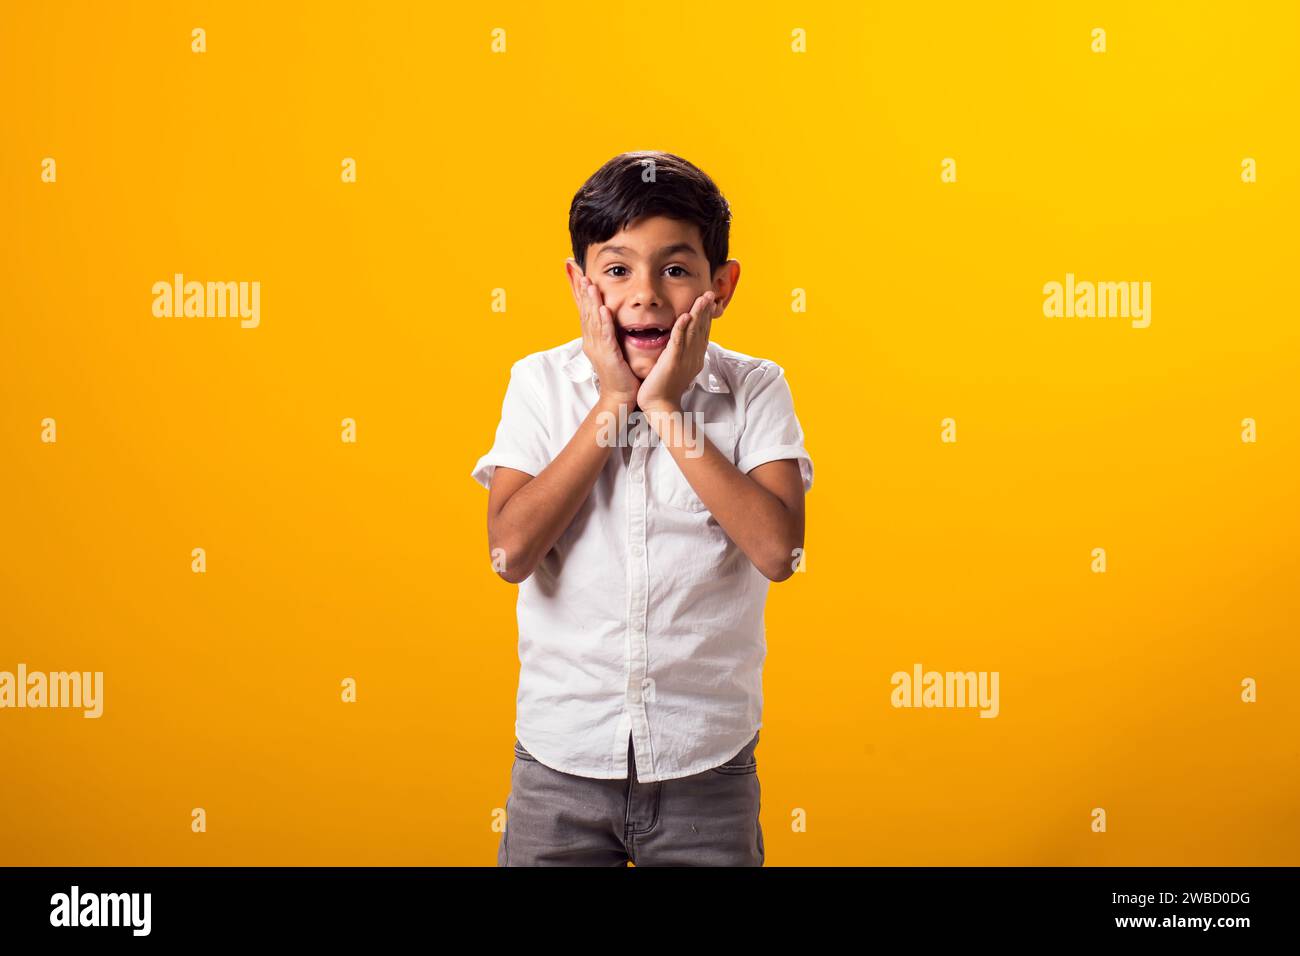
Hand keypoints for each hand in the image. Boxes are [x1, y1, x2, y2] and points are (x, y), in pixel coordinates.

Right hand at [577, 274, 639, 405]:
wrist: (620, 397)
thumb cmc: (621, 375)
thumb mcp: (613, 350)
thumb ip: (611, 335)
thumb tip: (612, 319)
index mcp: (592, 341)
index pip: (586, 313)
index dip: (583, 296)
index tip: (581, 278)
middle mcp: (591, 343)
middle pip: (586, 313)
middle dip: (584, 293)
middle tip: (581, 275)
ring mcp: (598, 349)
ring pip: (593, 321)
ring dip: (592, 303)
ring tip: (590, 286)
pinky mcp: (608, 356)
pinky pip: (605, 336)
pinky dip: (604, 322)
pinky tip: (604, 309)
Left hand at [636, 290, 717, 413]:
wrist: (660, 406)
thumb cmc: (665, 388)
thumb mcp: (677, 367)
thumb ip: (681, 353)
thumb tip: (683, 343)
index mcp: (694, 357)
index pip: (703, 332)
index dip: (707, 316)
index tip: (709, 301)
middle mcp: (693, 356)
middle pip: (702, 329)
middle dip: (706, 310)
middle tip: (711, 294)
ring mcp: (684, 359)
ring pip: (693, 332)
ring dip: (699, 313)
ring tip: (703, 298)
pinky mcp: (672, 362)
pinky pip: (678, 342)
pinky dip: (682, 328)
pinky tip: (685, 315)